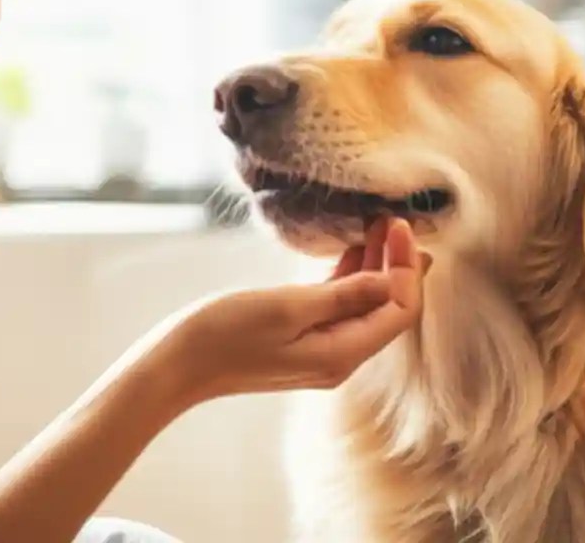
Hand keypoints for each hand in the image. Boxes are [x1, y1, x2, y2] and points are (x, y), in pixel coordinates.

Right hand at [169, 218, 429, 402]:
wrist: (176, 365)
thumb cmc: (224, 333)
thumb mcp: (287, 307)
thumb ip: (343, 294)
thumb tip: (391, 280)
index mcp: (341, 353)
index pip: (399, 310)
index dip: (407, 268)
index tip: (399, 225)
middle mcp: (339, 358)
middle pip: (388, 310)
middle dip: (397, 264)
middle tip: (395, 219)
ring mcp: (321, 351)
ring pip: (365, 307)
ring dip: (375, 268)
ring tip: (379, 226)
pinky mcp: (302, 342)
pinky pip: (340, 309)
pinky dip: (350, 279)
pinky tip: (352, 250)